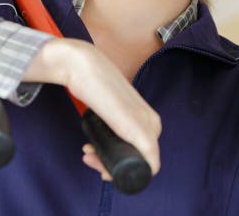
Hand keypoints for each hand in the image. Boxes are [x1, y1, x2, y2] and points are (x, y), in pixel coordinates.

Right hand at [56, 40, 161, 180]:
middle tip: (90, 157)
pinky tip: (101, 165)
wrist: (85, 67)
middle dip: (111, 166)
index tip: (96, 156)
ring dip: (110, 168)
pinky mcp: (140, 131)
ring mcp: (149, 127)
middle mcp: (153, 123)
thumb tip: (106, 130)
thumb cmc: (94, 86)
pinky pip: (148, 165)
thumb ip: (113, 118)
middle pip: (140, 162)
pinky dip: (126, 172)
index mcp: (149, 118)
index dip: (119, 162)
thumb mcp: (110, 108)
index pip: (142, 154)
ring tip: (88, 155)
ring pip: (139, 165)